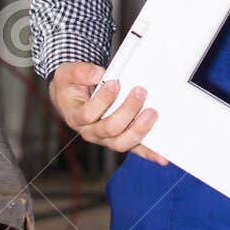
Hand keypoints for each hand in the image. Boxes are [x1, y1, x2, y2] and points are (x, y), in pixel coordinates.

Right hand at [47, 61, 166, 164]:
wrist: (72, 98)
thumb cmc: (71, 86)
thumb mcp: (67, 74)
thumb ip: (80, 72)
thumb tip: (98, 74)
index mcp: (77, 117)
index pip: (88, 114)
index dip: (102, 100)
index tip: (114, 83)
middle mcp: (91, 132)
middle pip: (109, 129)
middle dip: (127, 111)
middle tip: (139, 92)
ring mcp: (107, 138)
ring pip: (122, 143)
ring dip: (139, 129)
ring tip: (152, 113)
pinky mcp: (121, 140)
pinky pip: (135, 149)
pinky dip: (149, 153)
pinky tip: (162, 157)